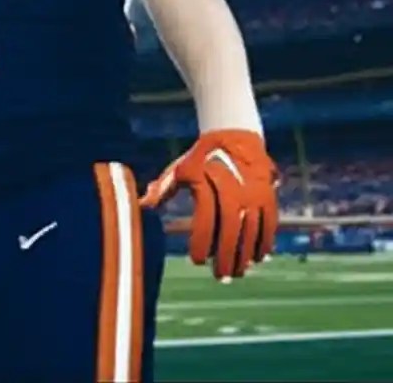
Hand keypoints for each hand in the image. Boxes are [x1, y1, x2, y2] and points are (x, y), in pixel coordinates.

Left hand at [140, 129, 278, 279]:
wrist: (234, 135)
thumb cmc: (201, 157)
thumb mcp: (180, 170)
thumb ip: (163, 190)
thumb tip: (142, 207)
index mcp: (208, 184)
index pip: (205, 219)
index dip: (201, 241)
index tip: (196, 260)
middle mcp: (233, 191)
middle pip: (230, 230)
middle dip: (226, 256)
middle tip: (220, 277)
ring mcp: (253, 194)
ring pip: (251, 230)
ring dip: (245, 254)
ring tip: (238, 273)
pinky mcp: (267, 195)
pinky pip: (269, 222)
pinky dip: (265, 241)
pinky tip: (259, 258)